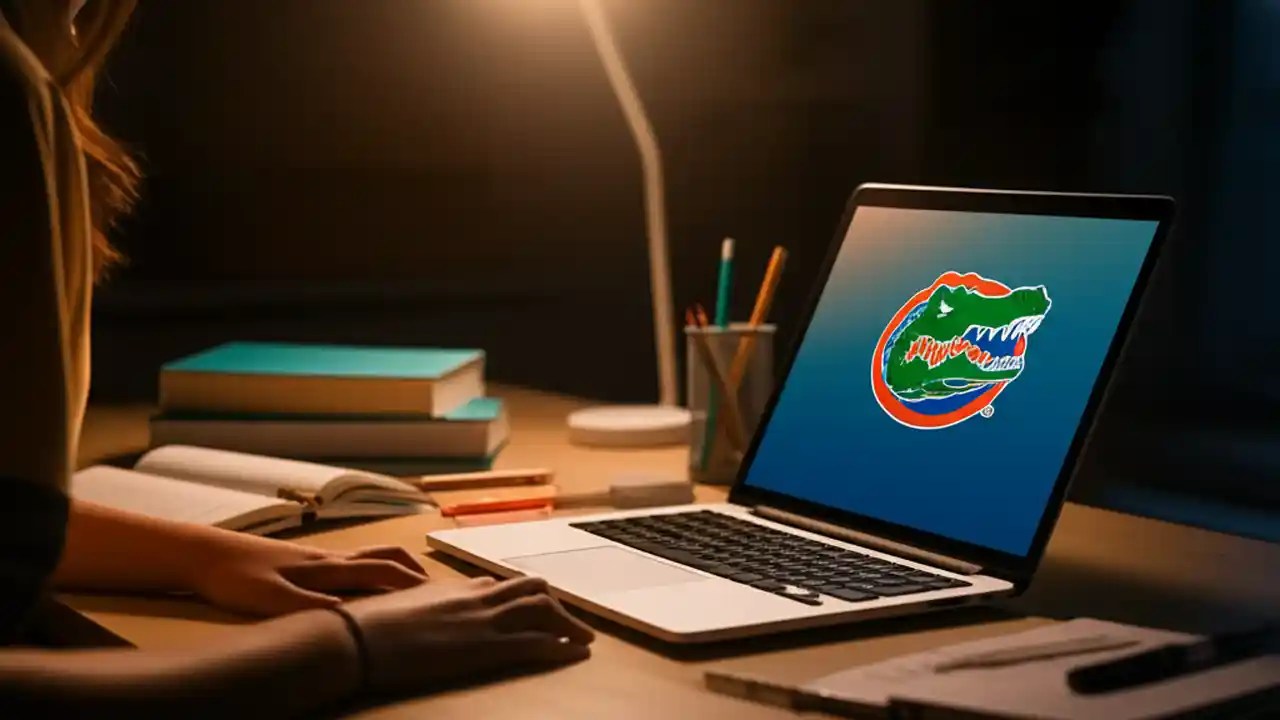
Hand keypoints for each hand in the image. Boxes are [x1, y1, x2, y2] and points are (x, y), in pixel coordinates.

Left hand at [188, 535, 428, 616]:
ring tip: (412, 585)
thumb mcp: (269, 599)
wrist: (204, 554)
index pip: (383, 571)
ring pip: (372, 554)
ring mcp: (319, 556)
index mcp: (327, 567)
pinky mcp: (306, 561)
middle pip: (386, 556)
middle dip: (416, 572)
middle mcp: (330, 558)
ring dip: (398, 566)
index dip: (413, 584)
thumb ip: (310, 606)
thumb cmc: (234, 577)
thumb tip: (351, 615)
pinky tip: (368, 583)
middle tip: (439, 591)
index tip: (440, 597)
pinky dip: (376, 569)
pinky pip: (355, 561)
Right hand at [342, 575, 594, 692]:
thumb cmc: (368, 625)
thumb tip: (419, 607)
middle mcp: (475, 598)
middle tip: (571, 620)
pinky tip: (575, 653)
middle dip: (555, 603)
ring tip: (586, 638)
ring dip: (569, 623)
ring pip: (542, 610)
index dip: (521, 594)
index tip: (534, 603)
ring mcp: (482, 621)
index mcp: (453, 588)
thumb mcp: (398, 605)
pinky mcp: (484, 648)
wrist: (358, 638)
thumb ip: (419, 604)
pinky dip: (561, 646)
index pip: (498, 584)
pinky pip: (535, 643)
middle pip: (530, 590)